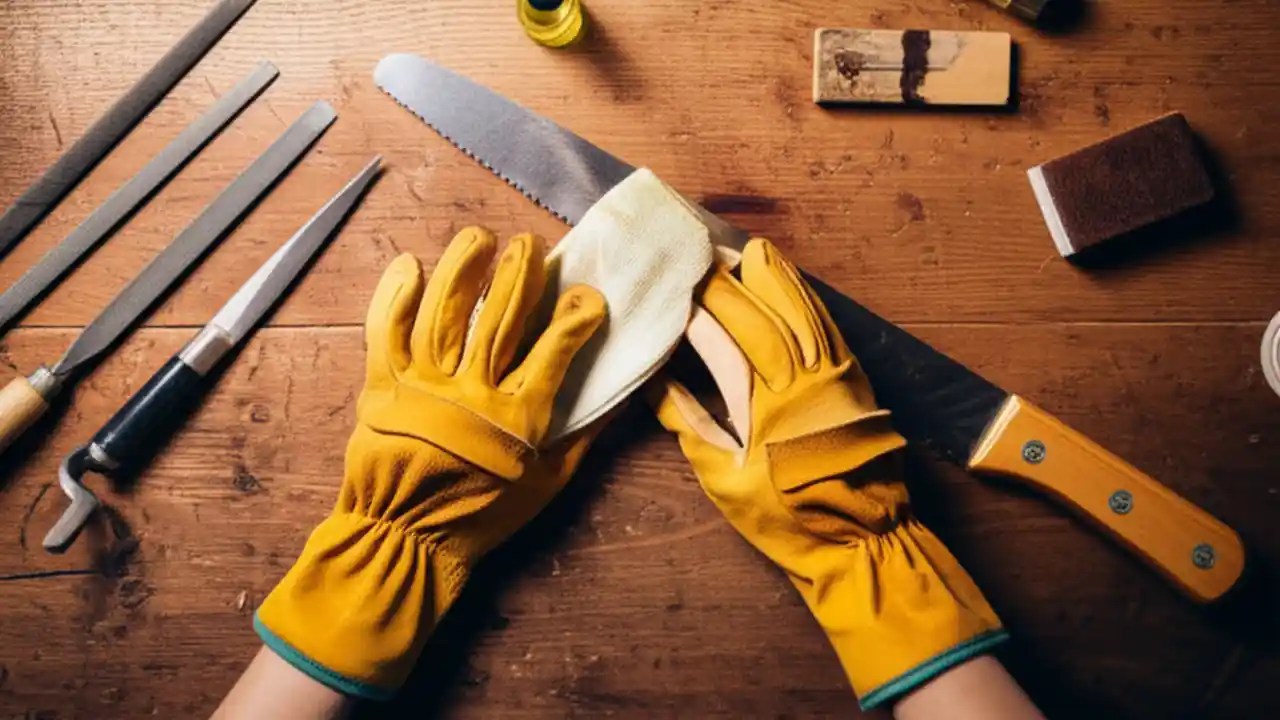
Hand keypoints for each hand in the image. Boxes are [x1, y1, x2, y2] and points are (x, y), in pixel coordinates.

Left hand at [254, 228, 605, 698]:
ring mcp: (424, 385)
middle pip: (501, 317)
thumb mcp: (548, 483)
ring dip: (464, 266)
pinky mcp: (382, 384)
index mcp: (518, 418)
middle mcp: (473, 393)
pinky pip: (386, 330)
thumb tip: (622, 393)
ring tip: (480, 236)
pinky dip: (395, 295)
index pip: (556, 351)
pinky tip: (411, 264)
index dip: (577, 316)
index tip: (589, 295)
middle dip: (522, 272)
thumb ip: (584, 435)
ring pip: (446, 311)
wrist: (403, 539)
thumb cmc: (482, 515)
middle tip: (531, 245)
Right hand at [650, 238, 1005, 709]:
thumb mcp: (724, 478)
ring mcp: (834, 372)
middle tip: (700, 251)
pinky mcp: (855, 377)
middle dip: (729, 278)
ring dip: (772, 274)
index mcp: (767, 401)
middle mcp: (804, 376)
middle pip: (762, 309)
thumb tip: (652, 383)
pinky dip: (806, 296)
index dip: (696, 306)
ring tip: (744, 250)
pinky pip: (829, 323)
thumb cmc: (784, 516)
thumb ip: (689, 422)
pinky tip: (791, 281)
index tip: (671, 283)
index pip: (723, 336)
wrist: (862, 541)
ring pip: (802, 306)